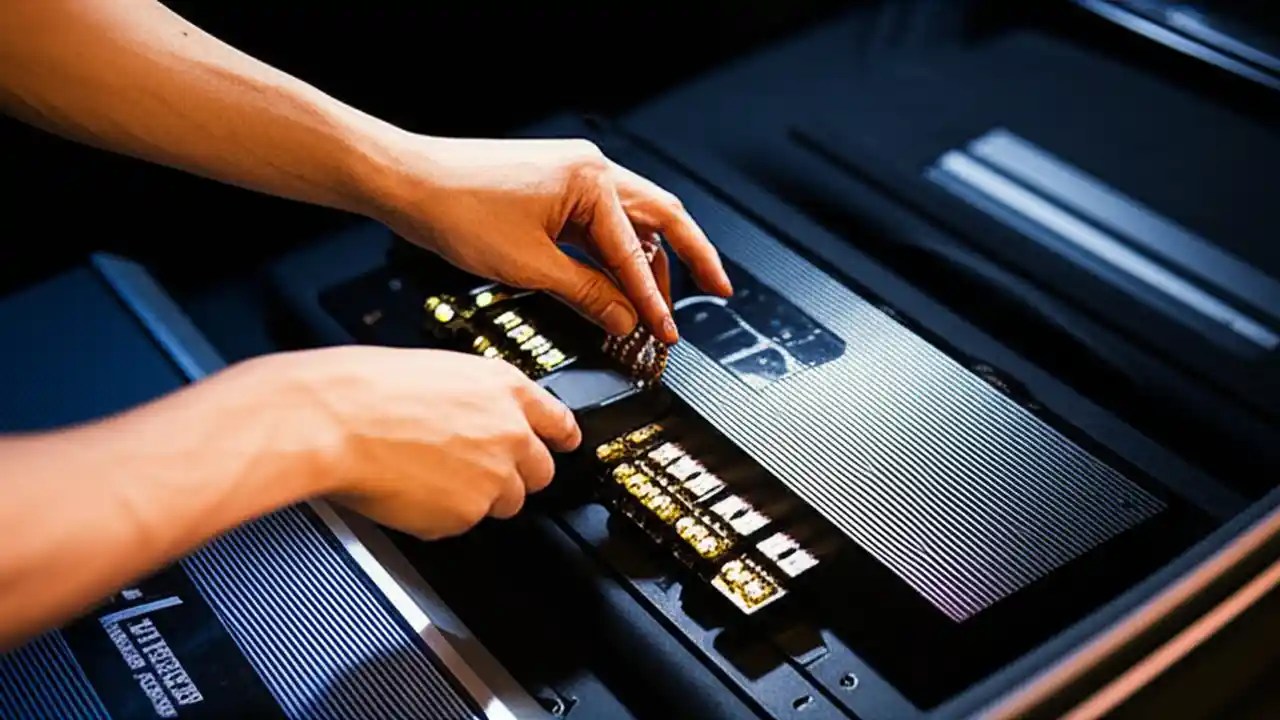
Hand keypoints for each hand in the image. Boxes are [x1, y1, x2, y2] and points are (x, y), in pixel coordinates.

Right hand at [259, 346, 580, 538]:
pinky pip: (461, 523)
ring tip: (429, 478)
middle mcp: (510, 432)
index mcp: (505, 388)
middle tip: (477, 471)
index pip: (558, 420)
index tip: (565, 444)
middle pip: (541, 472)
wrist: (334, 421)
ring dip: (477, 497)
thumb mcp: (438, 373)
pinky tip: (409, 492)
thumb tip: (479, 420)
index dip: (561, 436)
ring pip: (504, 502)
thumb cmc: (366, 390)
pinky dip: (440, 517)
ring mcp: (493, 477)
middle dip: (516, 475)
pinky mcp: (467, 514)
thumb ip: (474, 401)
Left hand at [369, 136, 733, 343]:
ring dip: (646, 263)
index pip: (637, 250)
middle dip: (689, 258)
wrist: (409, 182)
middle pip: (660, 219)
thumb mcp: (530, 266)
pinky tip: (617, 286)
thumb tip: (624, 319)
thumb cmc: (458, 208)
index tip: (667, 334)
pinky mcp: (556, 188)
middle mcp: (591, 170)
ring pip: (631, 223)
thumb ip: (586, 294)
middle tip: (716, 291)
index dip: (655, 300)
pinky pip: (600, 224)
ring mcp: (574, 176)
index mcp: (592, 180)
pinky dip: (612, 255)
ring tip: (655, 306)